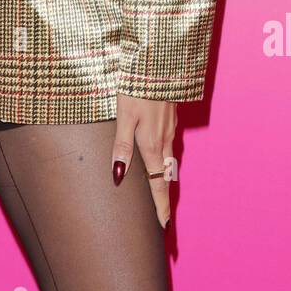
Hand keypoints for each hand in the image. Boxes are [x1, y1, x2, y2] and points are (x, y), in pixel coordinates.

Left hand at [111, 94, 176, 228]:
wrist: (159, 64)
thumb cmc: (137, 88)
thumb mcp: (124, 116)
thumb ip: (121, 145)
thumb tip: (119, 175)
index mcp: (151, 144)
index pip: (158, 184)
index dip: (161, 206)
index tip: (164, 226)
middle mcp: (164, 140)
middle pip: (165, 177)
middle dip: (165, 199)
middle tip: (164, 219)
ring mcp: (170, 129)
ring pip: (169, 162)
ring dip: (166, 181)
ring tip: (162, 196)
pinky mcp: (171, 118)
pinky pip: (170, 146)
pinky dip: (167, 161)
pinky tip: (162, 160)